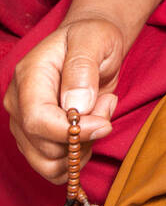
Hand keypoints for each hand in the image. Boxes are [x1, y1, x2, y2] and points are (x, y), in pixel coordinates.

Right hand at [3, 16, 123, 182]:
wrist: (91, 44)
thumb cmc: (93, 38)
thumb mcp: (94, 39)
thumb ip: (83, 69)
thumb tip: (76, 105)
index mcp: (29, 76)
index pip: (38, 120)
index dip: (72, 132)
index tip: (105, 124)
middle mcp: (19, 103)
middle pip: (45, 147)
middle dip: (84, 137)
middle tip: (106, 105)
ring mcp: (24, 124)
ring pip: (48, 164)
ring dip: (82, 149)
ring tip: (98, 116)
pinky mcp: (35, 139)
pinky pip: (53, 167)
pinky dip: (77, 158)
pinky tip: (89, 131)